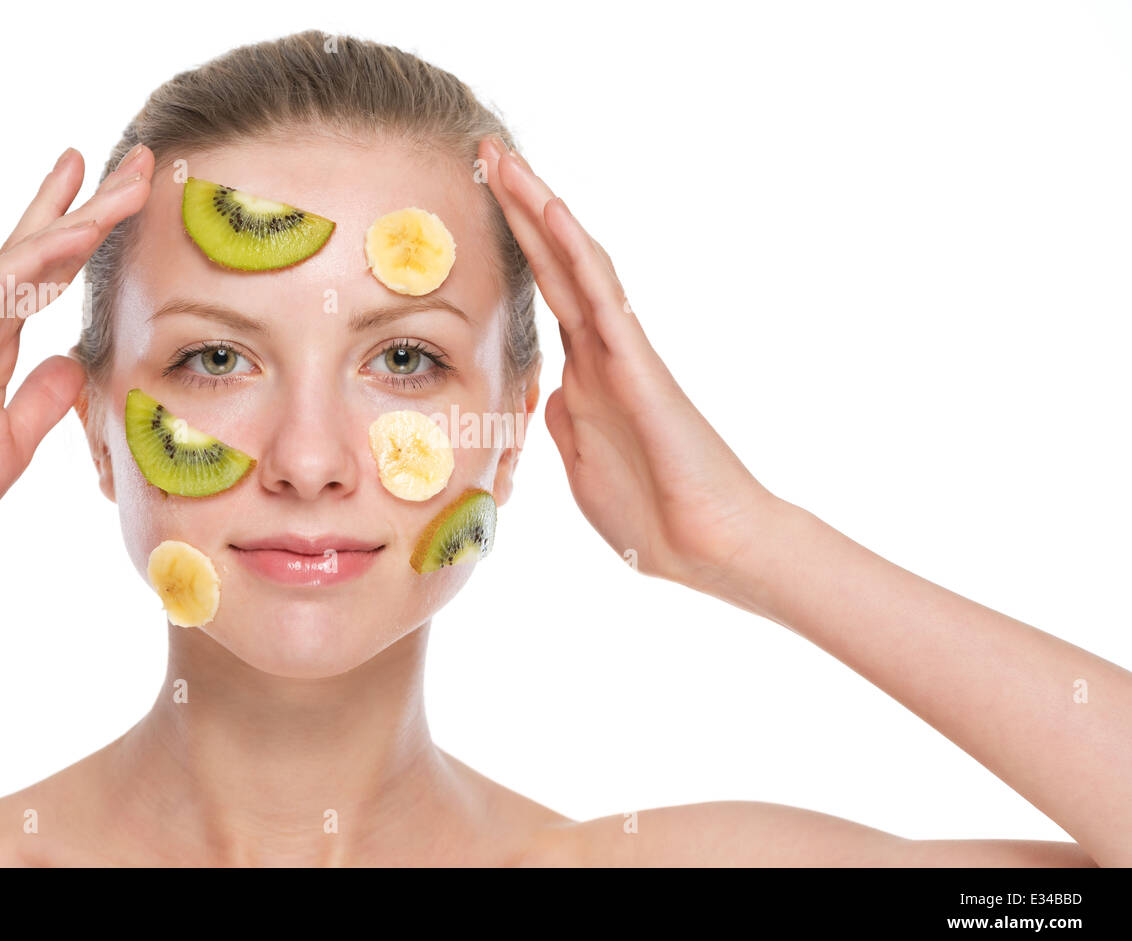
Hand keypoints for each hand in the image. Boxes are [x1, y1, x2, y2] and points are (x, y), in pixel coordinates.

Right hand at [0, 145, 153, 588]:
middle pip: (44, 248)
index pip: (51, 276)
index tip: (130, 199)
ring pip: (27, 255)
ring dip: (79, 215)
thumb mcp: (13, 441)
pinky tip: (76, 230)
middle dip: (93, 204)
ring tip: (124, 178)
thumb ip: (43, 397)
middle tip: (141, 162)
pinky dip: (38, 257)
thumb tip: (75, 360)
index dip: (89, 236)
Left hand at [479, 138, 780, 595]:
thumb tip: (547, 395)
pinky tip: (550, 209)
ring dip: (540, 209)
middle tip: (484, 151)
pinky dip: (576, 251)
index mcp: (585, 378)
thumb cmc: (651, 515)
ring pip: (578, 264)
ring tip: (505, 159)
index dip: (512, 249)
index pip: (544, 296)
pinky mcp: (639, 366)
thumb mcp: (583, 466)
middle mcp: (601, 353)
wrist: (706, 547)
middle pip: (555, 265)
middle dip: (518, 207)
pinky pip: (603, 298)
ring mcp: (621, 354)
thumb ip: (565, 425)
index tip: (475, 205)